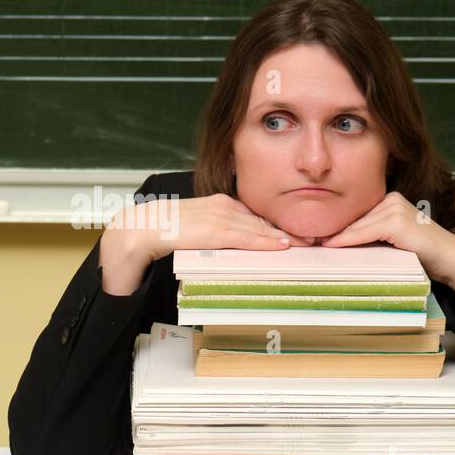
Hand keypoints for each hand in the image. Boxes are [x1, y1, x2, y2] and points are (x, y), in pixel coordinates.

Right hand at [107, 192, 313, 265]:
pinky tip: (283, 246)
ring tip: (309, 245)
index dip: (280, 227)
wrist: (137, 231)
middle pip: (263, 220)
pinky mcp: (211, 230)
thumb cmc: (164, 234)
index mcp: (220, 205)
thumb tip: (238, 249)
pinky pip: (244, 236)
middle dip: (290, 231)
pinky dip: (265, 241)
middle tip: (317, 240)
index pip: (257, 217)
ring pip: (259, 228)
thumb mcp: (196, 230)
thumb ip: (217, 235)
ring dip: (285, 237)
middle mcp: (222, 206)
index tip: (302, 235)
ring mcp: (218, 217)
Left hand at [319, 191, 454, 300]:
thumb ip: (369, 235)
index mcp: (388, 200)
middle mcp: (390, 199)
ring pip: (356, 226)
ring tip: (314, 245)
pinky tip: (330, 246)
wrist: (450, 260)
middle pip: (353, 219)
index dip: (335, 226)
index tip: (314, 235)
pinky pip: (363, 233)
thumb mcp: (390, 241)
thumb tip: (334, 240)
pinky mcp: (396, 221)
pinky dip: (346, 240)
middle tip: (307, 239)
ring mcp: (394, 208)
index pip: (356, 214)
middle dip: (332, 230)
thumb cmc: (421, 254)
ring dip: (335, 237)